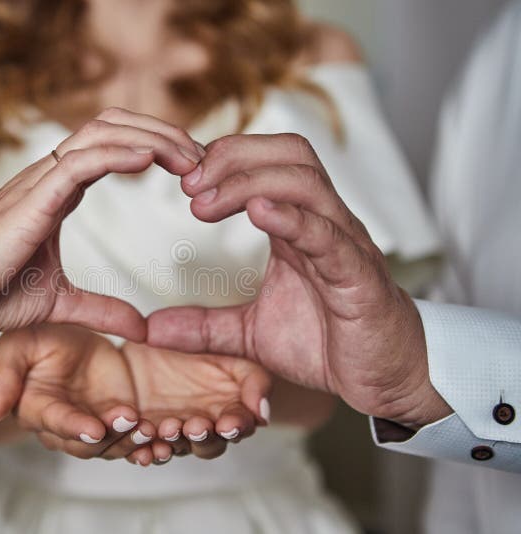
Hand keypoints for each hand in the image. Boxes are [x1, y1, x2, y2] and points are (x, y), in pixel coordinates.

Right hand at [0, 108, 202, 342]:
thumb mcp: (59, 305)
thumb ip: (101, 309)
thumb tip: (140, 328)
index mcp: (55, 194)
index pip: (112, 149)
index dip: (155, 149)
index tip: (193, 171)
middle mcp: (47, 178)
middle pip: (113, 128)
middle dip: (163, 133)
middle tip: (203, 157)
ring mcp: (36, 184)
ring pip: (101, 134)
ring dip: (152, 138)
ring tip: (191, 157)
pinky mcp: (28, 200)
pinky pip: (79, 162)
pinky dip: (118, 154)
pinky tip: (152, 160)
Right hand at [0, 324, 269, 465]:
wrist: (64, 332)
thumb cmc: (37, 339)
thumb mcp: (18, 346)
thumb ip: (6, 377)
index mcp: (42, 410)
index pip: (60, 423)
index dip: (77, 427)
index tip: (98, 426)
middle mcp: (74, 426)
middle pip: (98, 443)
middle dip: (123, 440)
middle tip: (146, 430)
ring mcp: (104, 425)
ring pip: (128, 443)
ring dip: (150, 442)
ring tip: (172, 434)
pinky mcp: (130, 418)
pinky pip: (151, 432)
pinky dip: (169, 433)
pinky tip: (190, 429)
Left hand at [147, 134, 451, 428]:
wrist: (384, 378)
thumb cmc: (328, 342)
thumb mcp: (250, 333)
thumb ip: (202, 326)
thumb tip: (150, 330)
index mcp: (296, 226)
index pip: (265, 163)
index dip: (221, 159)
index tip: (178, 175)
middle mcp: (323, 223)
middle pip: (288, 154)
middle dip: (233, 156)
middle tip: (186, 183)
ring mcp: (345, 245)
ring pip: (306, 182)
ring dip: (250, 181)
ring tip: (204, 203)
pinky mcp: (360, 277)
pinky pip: (330, 235)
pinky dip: (294, 219)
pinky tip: (259, 213)